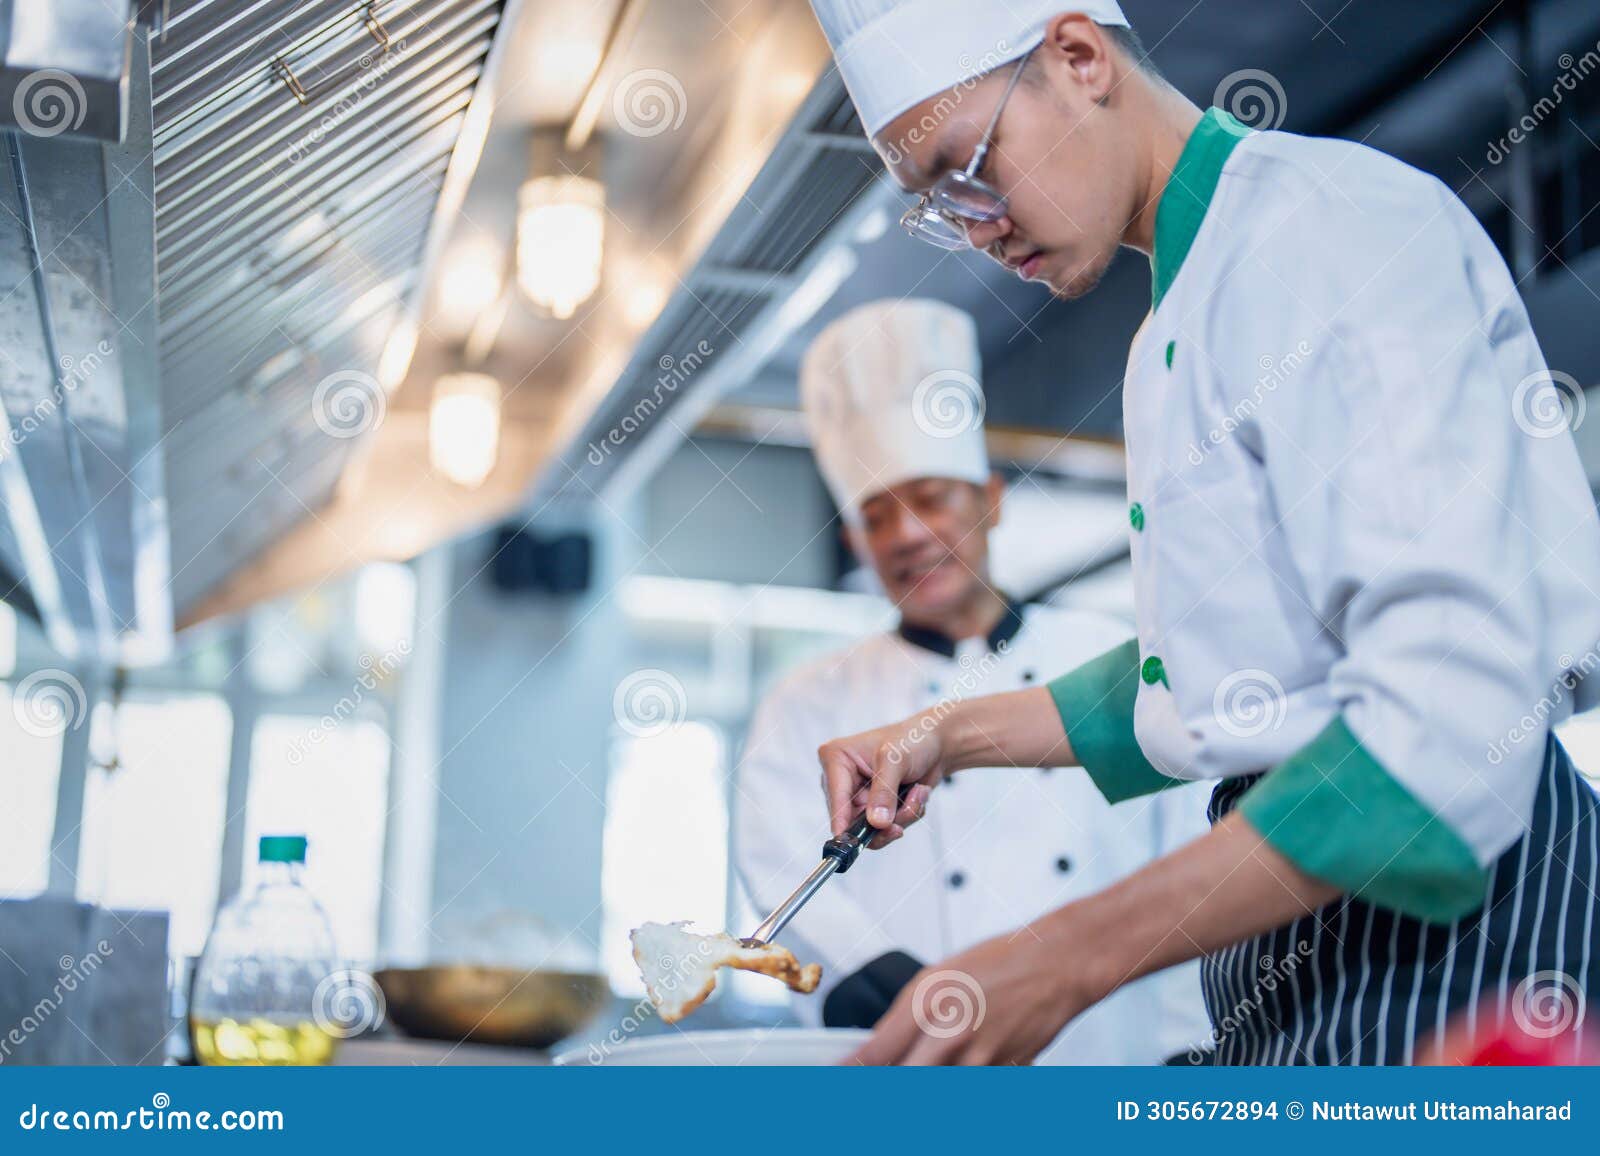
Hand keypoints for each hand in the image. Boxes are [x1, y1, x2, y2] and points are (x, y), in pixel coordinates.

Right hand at [816, 714, 946, 845]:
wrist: (936, 744)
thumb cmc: (913, 739)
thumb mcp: (896, 761)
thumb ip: (884, 792)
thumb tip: (876, 822)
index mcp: (836, 759)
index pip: (836, 800)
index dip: (843, 823)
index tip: (853, 843)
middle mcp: (843, 780)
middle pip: (853, 821)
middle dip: (887, 819)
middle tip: (908, 808)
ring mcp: (860, 796)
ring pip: (873, 829)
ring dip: (902, 816)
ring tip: (917, 794)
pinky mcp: (875, 807)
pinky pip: (887, 828)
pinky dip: (907, 815)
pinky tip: (916, 794)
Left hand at [844, 925, 1098, 1064]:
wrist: (1057, 965)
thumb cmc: (1002, 962)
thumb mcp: (937, 976)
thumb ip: (905, 1018)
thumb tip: (877, 1049)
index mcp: (928, 1004)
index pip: (874, 1054)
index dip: (849, 1074)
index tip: (836, 1079)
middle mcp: (950, 1037)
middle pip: (903, 1083)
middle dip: (885, 1086)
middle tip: (876, 1080)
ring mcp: (979, 1062)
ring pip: (935, 1090)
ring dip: (922, 1082)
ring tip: (928, 1064)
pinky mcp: (1003, 1076)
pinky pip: (968, 1088)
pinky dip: (957, 1081)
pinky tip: (959, 1066)